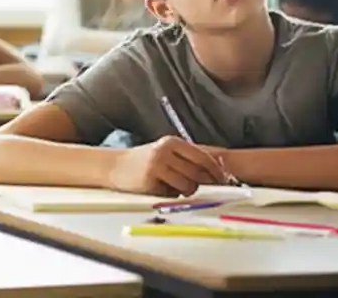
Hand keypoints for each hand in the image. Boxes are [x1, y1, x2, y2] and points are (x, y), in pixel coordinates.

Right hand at [107, 136, 229, 196]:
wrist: (113, 166)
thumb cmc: (144, 162)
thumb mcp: (165, 153)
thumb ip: (186, 160)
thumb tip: (216, 174)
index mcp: (172, 142)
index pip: (203, 157)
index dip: (216, 171)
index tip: (223, 181)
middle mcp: (165, 151)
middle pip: (198, 172)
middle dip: (202, 184)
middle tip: (197, 187)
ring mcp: (157, 165)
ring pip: (188, 185)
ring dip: (187, 191)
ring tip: (176, 188)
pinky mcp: (149, 180)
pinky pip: (173, 193)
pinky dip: (173, 195)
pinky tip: (162, 189)